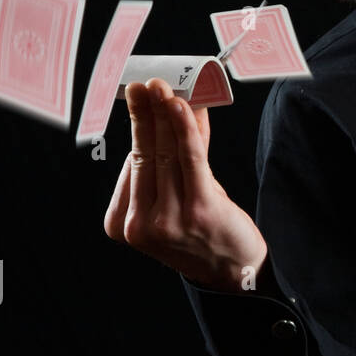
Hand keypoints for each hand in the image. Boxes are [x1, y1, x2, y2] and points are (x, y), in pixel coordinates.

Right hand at [103, 78, 267, 292]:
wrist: (234, 271)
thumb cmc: (205, 228)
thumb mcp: (181, 194)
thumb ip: (178, 154)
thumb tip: (180, 106)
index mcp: (121, 224)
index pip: (131, 163)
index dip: (139, 124)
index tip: (139, 94)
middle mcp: (139, 225)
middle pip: (144, 155)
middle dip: (145, 114)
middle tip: (145, 83)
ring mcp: (166, 221)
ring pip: (165, 153)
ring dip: (167, 115)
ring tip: (165, 87)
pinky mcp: (197, 211)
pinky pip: (188, 159)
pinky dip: (184, 128)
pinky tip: (180, 106)